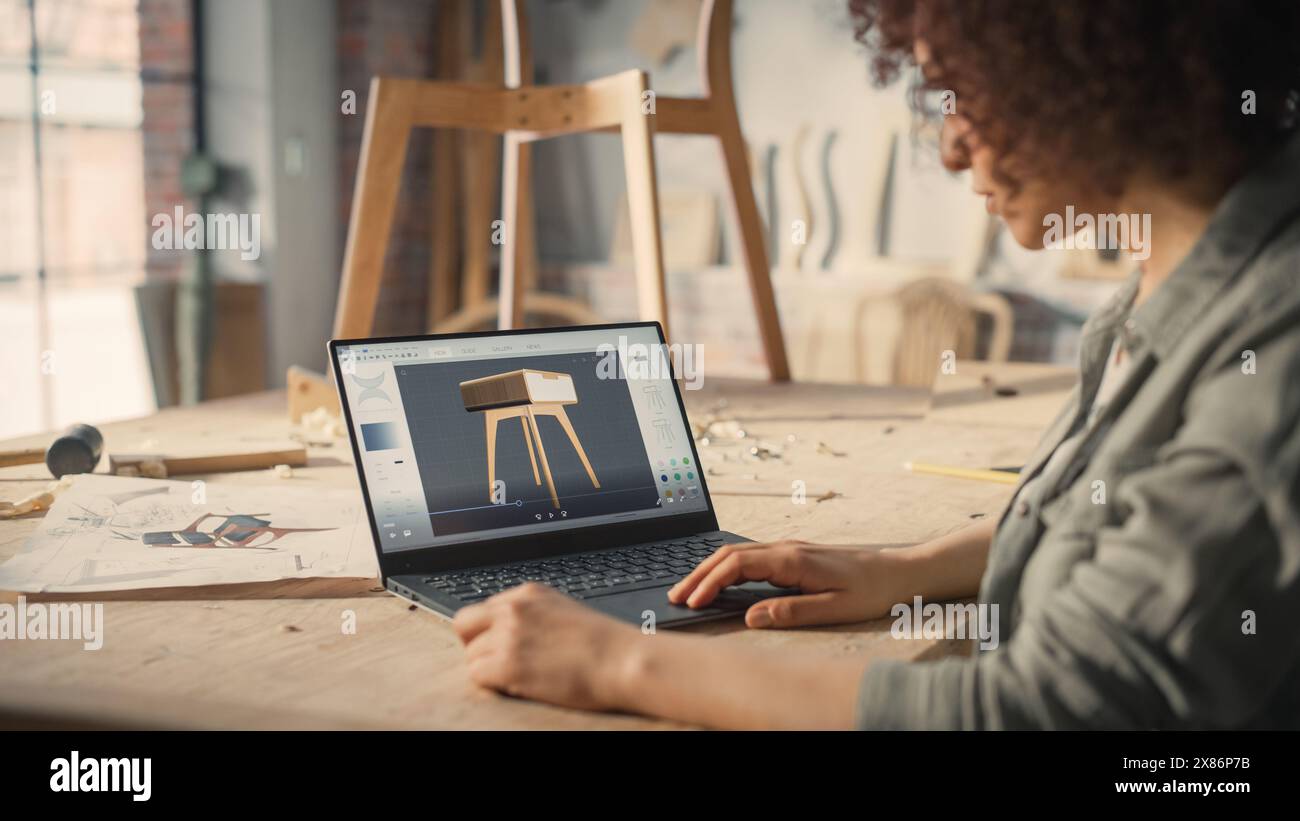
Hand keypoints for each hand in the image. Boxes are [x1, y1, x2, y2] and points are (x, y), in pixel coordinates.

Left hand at [453, 583, 638, 710]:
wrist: (623, 661)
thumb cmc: (604, 645)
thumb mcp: (564, 611)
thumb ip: (533, 615)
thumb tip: (509, 632)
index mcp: (529, 593)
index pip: (484, 608)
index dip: (488, 631)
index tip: (499, 646)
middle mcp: (514, 609)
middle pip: (465, 625)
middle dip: (476, 645)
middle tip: (496, 663)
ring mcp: (509, 635)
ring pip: (471, 655)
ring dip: (489, 669)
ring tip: (520, 678)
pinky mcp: (508, 664)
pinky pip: (477, 675)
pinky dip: (492, 684)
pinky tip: (518, 686)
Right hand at [668, 540, 909, 628]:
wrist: (898, 571)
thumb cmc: (871, 591)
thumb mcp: (835, 609)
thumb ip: (792, 612)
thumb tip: (753, 616)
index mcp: (793, 560)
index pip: (737, 566)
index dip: (710, 583)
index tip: (692, 602)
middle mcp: (786, 548)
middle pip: (729, 554)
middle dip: (698, 573)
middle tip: (675, 596)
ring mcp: (788, 548)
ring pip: (737, 553)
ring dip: (709, 569)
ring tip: (689, 590)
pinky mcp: (793, 554)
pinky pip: (750, 556)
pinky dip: (726, 567)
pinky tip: (719, 581)